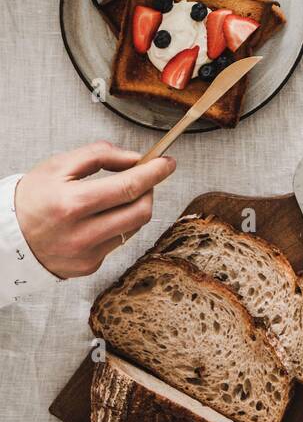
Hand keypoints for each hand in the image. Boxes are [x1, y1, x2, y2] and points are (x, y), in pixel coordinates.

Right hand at [14, 142, 175, 279]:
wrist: (6, 237)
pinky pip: (118, 241)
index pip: (129, 187)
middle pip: (140, 211)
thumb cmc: (33, 198)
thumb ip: (100, 154)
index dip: (155, 172)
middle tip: (147, 177)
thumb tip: (135, 158)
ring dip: (136, 206)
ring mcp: (86, 254)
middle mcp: (81, 234)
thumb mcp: (59, 165)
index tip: (168, 162)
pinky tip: (102, 217)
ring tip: (121, 195)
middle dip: (150, 190)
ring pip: (133, 227)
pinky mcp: (88, 267)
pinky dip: (118, 224)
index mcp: (72, 204)